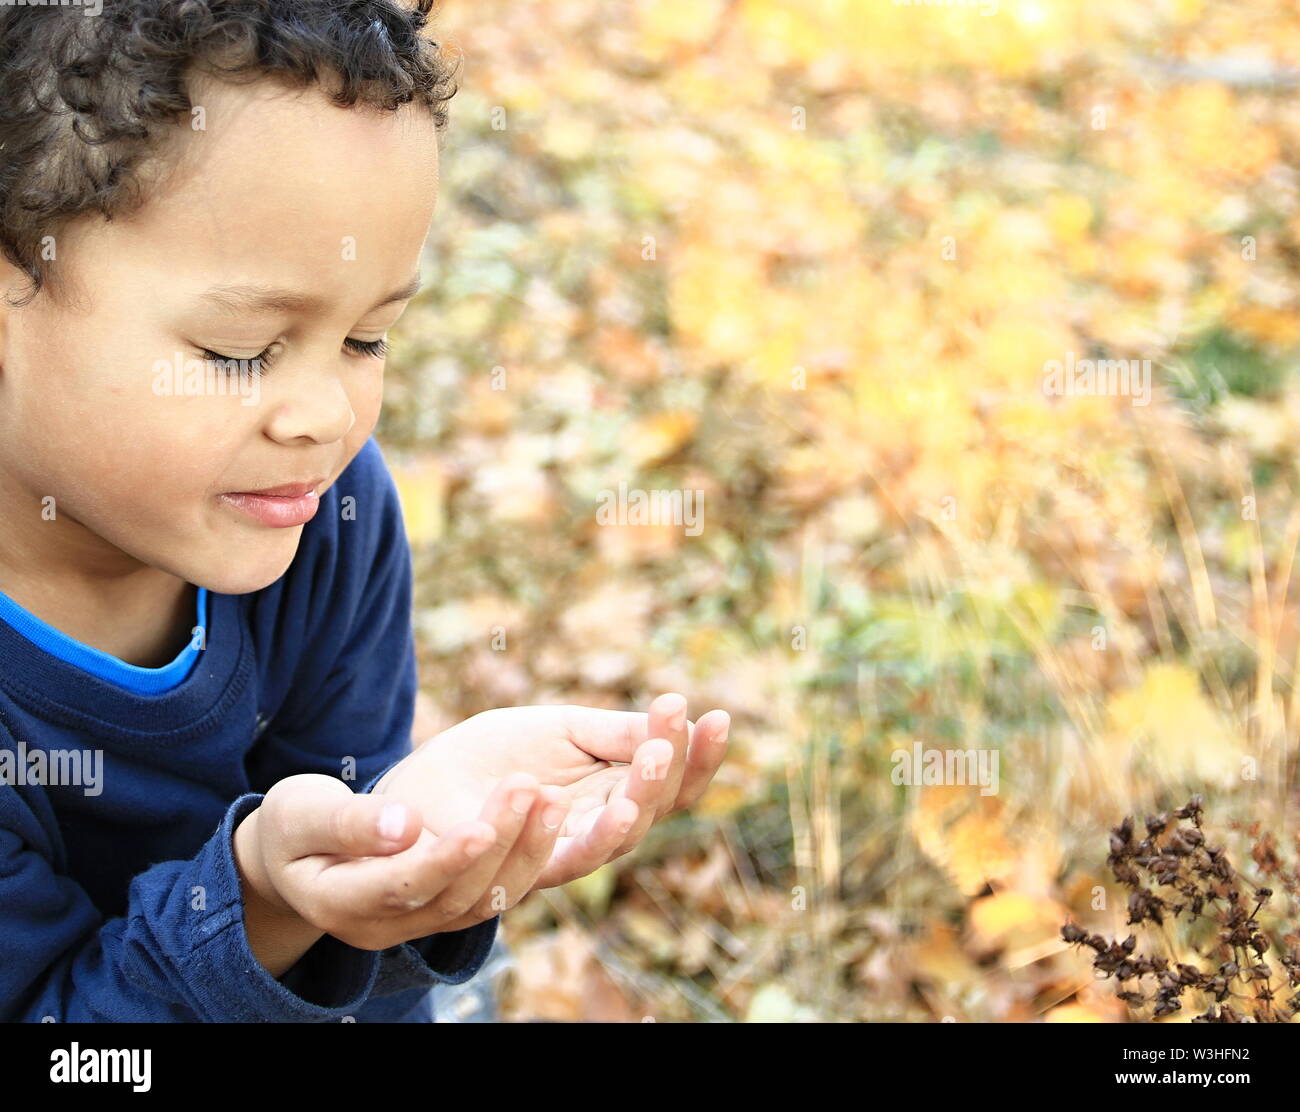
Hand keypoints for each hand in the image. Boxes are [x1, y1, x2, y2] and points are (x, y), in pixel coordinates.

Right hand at [235, 770, 571, 949]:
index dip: (444, 859)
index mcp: (341, 902)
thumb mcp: (302, 812)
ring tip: (552, 797)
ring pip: (484, 901)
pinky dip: (526, 858)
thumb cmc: (294, 825)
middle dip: (499, 841)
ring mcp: (418, 924)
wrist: (297, 856)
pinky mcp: (445, 909)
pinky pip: (494, 894)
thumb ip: (349, 822)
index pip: (402, 886)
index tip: (482, 825)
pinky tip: (550, 813)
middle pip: (455, 895)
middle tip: (533, 786)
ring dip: (525, 851)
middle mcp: (384, 926)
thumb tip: (405, 824)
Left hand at [373, 693, 730, 890]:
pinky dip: (546, 835)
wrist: (421, 786)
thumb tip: (677, 716)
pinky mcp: (506, 871)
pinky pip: (538, 864)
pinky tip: (552, 797)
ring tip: (640, 775)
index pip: (674, 784)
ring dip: (624, 813)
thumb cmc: (495, 757)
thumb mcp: (560, 729)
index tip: (718, 716)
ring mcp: (553, 856)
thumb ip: (612, 732)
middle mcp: (594, 832)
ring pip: (604, 848)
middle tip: (667, 733)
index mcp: (614, 793)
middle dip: (664, 772)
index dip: (700, 757)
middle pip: (649, 814)